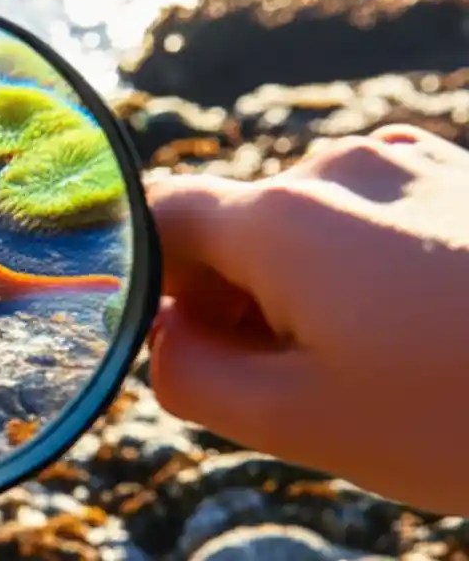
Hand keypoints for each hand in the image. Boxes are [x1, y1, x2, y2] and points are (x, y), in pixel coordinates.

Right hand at [146, 123, 468, 515]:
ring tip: (368, 359)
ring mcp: (408, 163)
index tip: (184, 339)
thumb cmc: (462, 413)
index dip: (147, 277)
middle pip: (237, 222)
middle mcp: (337, 168)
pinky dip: (361, 265)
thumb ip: (191, 375)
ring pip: (307, 219)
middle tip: (286, 378)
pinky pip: (371, 212)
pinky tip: (415, 326)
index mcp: (281, 219)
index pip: (160, 214)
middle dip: (233, 294)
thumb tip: (163, 333)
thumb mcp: (301, 421)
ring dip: (302, 283)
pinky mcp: (460, 176)